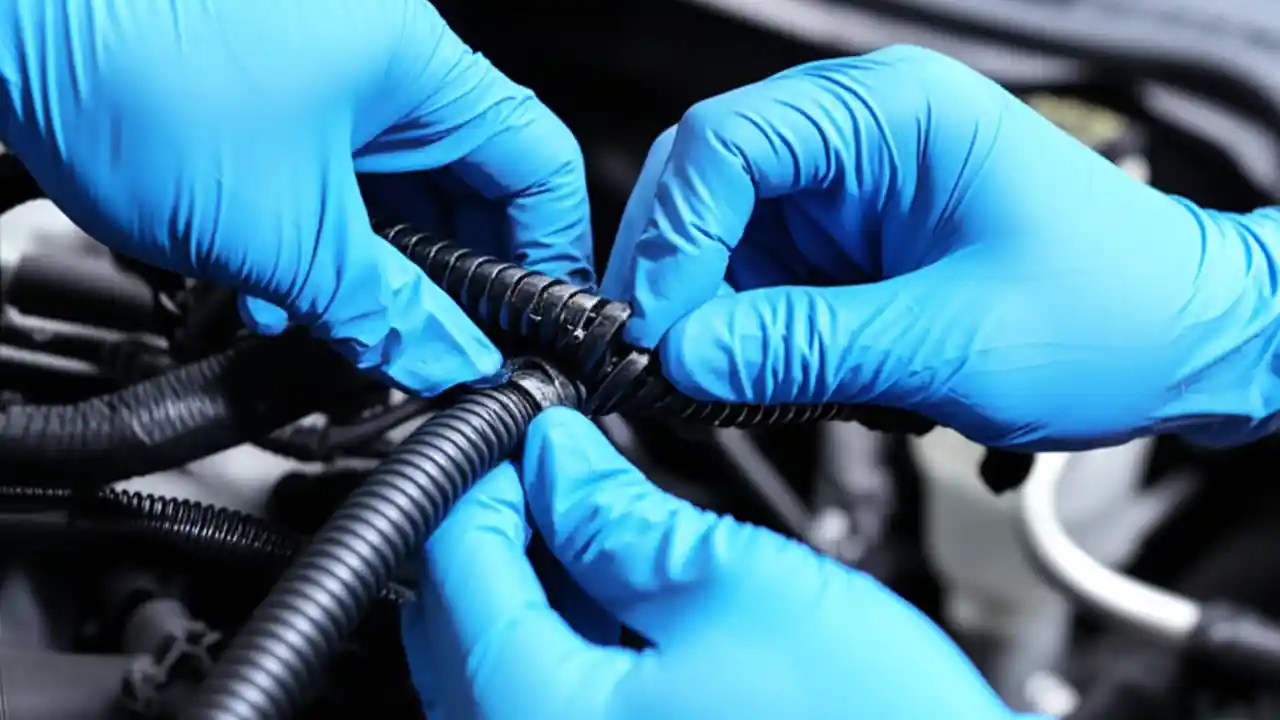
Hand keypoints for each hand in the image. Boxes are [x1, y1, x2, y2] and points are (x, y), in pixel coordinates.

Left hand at [0, 0, 590, 395]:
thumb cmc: (121, 68)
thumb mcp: (282, 231)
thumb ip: (383, 311)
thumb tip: (448, 362)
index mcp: (417, 65)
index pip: (537, 164)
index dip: (549, 255)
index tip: (537, 325)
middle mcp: (382, 63)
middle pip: (472, 187)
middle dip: (461, 280)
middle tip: (451, 347)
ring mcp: (325, 80)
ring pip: (399, 196)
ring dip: (385, 273)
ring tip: (361, 331)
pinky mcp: (271, 105)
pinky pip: (336, 187)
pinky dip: (328, 246)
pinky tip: (296, 292)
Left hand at [401, 407, 1017, 719]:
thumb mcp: (733, 584)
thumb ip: (617, 516)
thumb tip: (555, 456)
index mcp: (533, 709)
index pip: (449, 559)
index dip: (480, 469)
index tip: (520, 426)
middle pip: (457, 612)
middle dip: (498, 518)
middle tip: (555, 459)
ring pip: (498, 652)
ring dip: (530, 571)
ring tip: (592, 509)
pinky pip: (543, 693)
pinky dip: (562, 628)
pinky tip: (614, 584)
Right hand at [602, 45, 1279, 449]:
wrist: (1184, 342)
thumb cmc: (1114, 313)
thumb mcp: (951, 342)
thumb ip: (803, 348)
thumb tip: (684, 359)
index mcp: (890, 116)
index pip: (726, 145)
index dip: (670, 238)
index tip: (653, 328)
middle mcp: (858, 140)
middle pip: (707, 186)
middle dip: (675, 277)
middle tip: (661, 362)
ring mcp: (849, 195)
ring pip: (723, 242)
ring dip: (707, 316)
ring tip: (716, 388)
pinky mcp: (849, 249)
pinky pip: (761, 282)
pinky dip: (744, 336)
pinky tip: (759, 380)